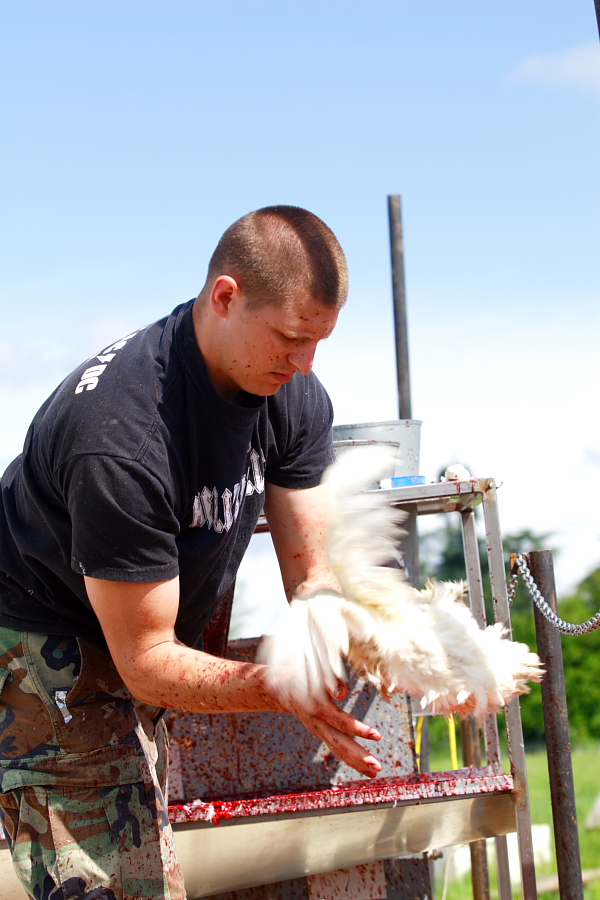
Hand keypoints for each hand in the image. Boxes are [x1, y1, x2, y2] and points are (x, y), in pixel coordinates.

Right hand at [267, 667, 382, 778]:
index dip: (358, 729)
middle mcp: (316, 723)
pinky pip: (337, 749)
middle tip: (377, 766)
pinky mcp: (321, 734)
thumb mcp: (314, 672)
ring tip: (375, 773)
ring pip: (338, 750)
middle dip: (359, 756)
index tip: (377, 735)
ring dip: (357, 763)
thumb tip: (343, 693)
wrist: (281, 688)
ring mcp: (318, 731)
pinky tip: (365, 770)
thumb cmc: (301, 675)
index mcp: (316, 707)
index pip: (340, 721)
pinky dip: (351, 761)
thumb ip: (330, 682)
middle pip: (339, 743)